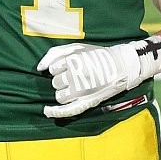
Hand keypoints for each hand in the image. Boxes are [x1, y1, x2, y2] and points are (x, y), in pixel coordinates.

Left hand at [36, 37, 160, 118]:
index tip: (69, 66)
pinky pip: (66, 110)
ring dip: (63, 92)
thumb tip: (39, 68)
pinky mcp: (87, 103)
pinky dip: (54, 112)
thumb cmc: (97, 56)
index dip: (59, 68)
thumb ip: (54, 54)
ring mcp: (82, 91)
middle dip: (62, 80)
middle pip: (56, 83)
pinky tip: (46, 110)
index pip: (54, 69)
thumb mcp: (77, 47)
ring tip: (75, 86)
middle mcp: (77, 76)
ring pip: (60, 96)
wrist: (121, 66)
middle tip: (76, 75)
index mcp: (74, 61)